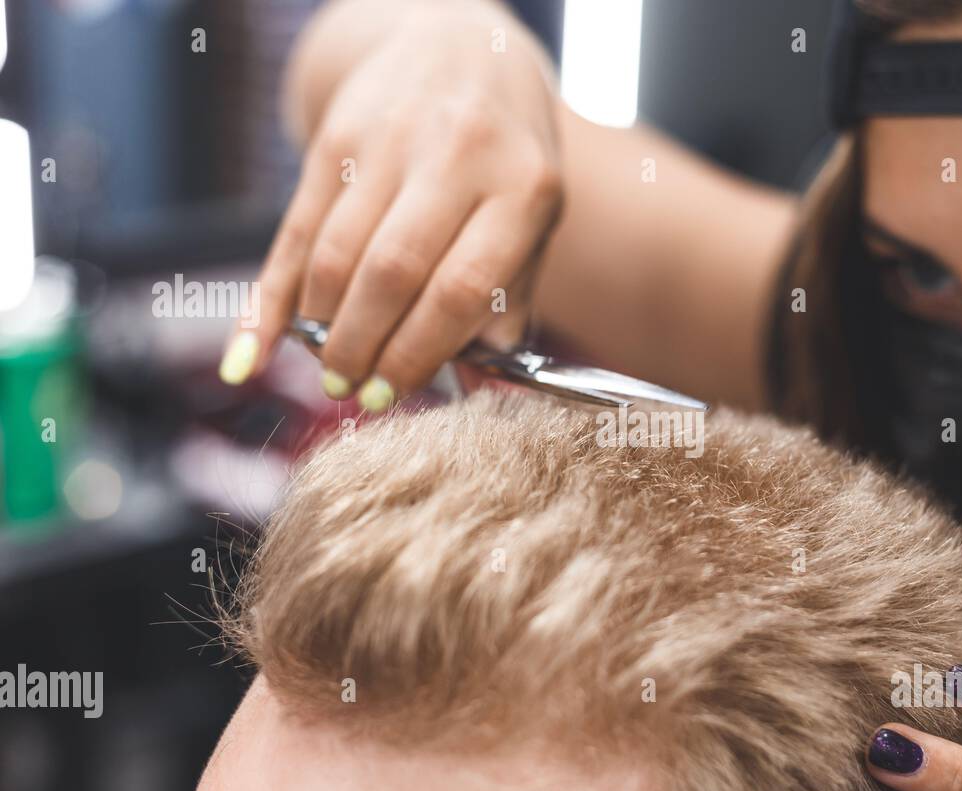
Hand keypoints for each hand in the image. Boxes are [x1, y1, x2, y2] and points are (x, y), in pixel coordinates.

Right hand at [220, 1, 563, 409]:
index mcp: (522, 187)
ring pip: (337, 254)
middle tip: (350, 388)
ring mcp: (389, 141)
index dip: (418, 353)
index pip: (460, 288)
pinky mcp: (335, 138)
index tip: (392, 394)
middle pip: (390, 273)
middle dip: (362, 347)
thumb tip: (476, 380)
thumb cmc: (506, 155)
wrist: (460, 47)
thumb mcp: (535, 215)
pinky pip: (294, 232)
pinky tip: (249, 353)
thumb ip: (510, 295)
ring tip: (328, 367)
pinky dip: (267, 301)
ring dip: (323, 327)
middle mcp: (455, 156)